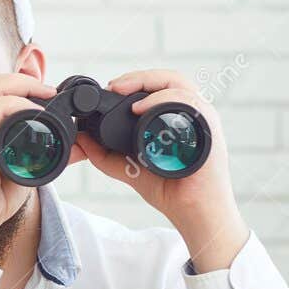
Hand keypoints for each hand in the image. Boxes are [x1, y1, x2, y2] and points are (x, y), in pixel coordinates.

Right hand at [0, 73, 58, 254]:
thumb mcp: (24, 170)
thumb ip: (44, 154)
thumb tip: (77, 147)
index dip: (24, 85)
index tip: (50, 95)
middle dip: (27, 80)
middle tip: (53, 93)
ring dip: (25, 87)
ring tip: (48, 98)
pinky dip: (17, 106)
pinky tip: (36, 115)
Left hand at [77, 69, 247, 271]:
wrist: (192, 212)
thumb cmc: (169, 190)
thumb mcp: (129, 168)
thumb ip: (104, 154)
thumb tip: (81, 139)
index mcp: (178, 118)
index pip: (161, 85)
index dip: (136, 81)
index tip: (110, 88)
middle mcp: (193, 114)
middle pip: (170, 78)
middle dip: (138, 77)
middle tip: (113, 85)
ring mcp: (203, 120)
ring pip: (179, 84)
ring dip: (148, 83)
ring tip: (123, 92)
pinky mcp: (208, 130)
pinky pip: (187, 103)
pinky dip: (162, 100)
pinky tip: (140, 109)